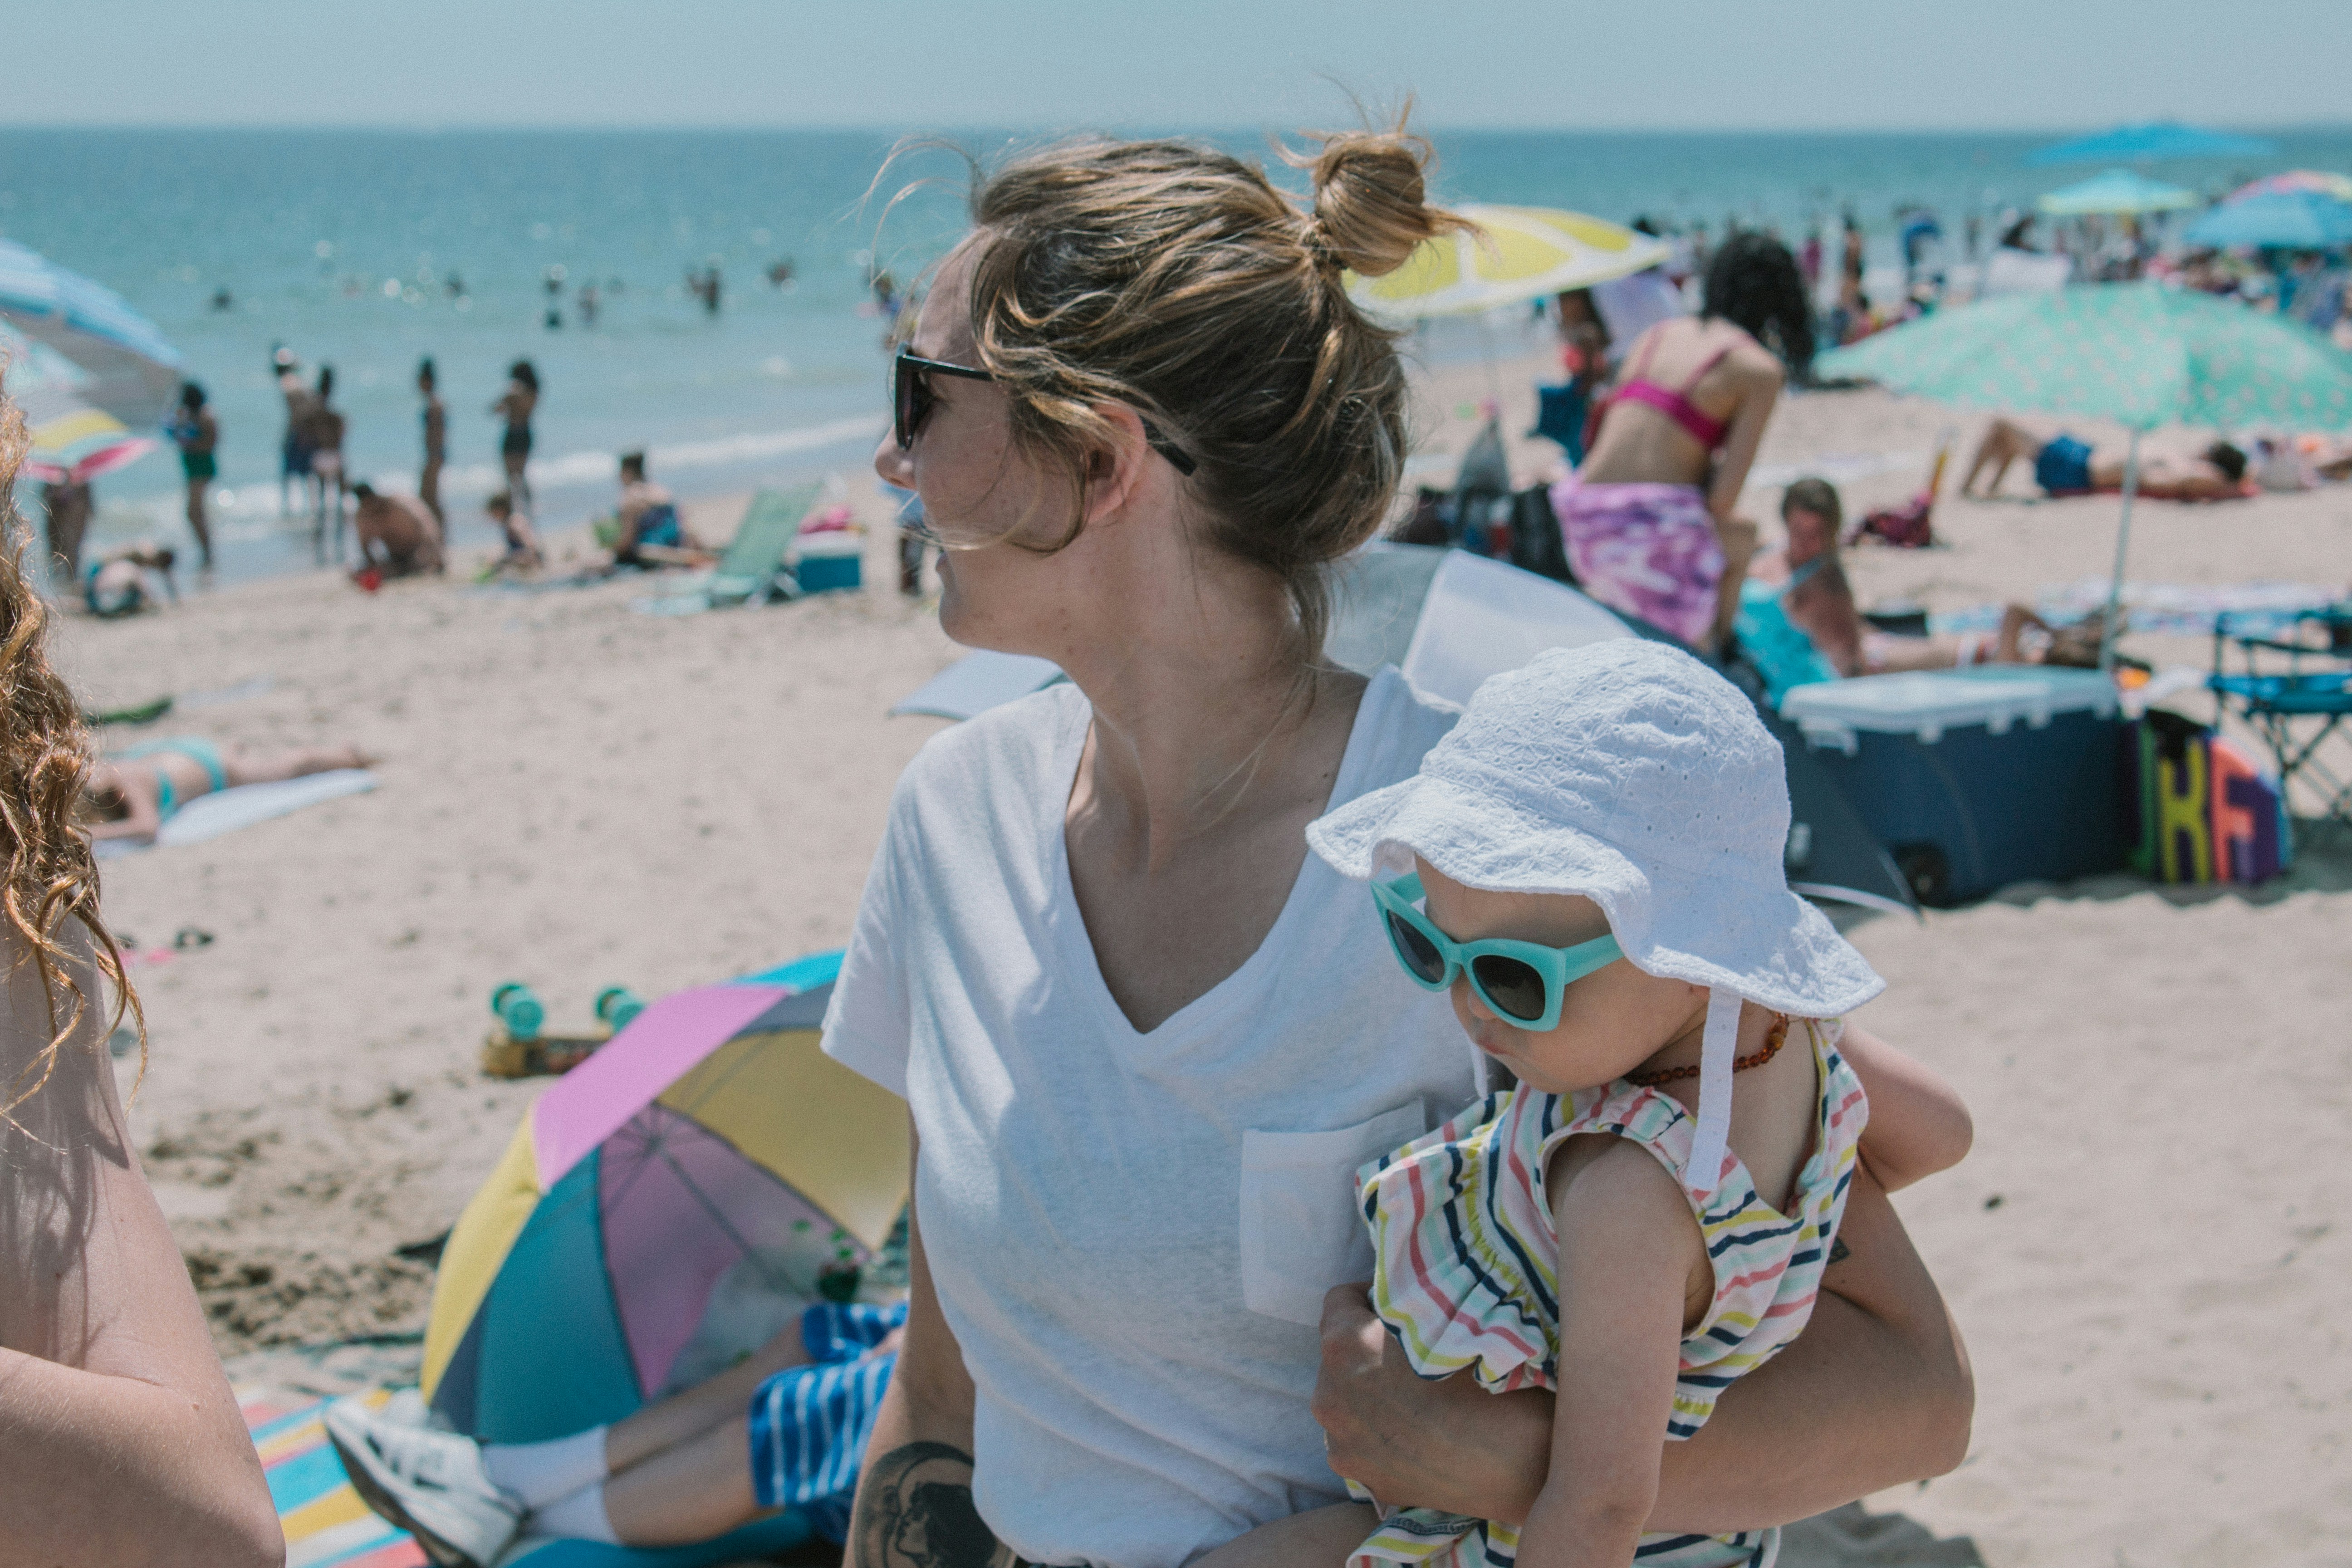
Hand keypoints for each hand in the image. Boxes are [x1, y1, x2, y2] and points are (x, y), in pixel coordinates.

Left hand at [1311, 1283, 1551, 1523]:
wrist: (1517, 1465)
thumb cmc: (1488, 1381)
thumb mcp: (1450, 1319)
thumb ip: (1413, 1305)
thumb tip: (1407, 1299)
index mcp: (1345, 1343)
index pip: (1340, 1300)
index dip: (1371, 1298)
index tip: (1399, 1307)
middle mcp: (1328, 1394)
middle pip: (1343, 1356)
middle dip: (1371, 1350)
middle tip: (1416, 1355)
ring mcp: (1341, 1442)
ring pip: (1350, 1402)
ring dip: (1374, 1394)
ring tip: (1422, 1400)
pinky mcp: (1362, 1480)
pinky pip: (1364, 1443)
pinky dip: (1384, 1435)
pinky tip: (1422, 1436)